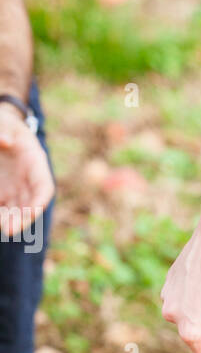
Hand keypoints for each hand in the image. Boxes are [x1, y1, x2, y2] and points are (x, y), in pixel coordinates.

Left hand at [0, 105, 53, 239]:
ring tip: (4, 229)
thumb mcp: (5, 122)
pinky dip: (2, 214)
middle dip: (24, 218)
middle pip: (32, 203)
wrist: (2, 128)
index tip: (32, 213)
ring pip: (18, 209)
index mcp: (35, 161)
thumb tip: (5, 141)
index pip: (44, 187)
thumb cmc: (5, 123)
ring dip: (12, 220)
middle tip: (10, 229)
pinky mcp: (4, 190)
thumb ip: (5, 131)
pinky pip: (4, 206)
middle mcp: (29, 178)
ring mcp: (16, 185)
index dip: (39, 201)